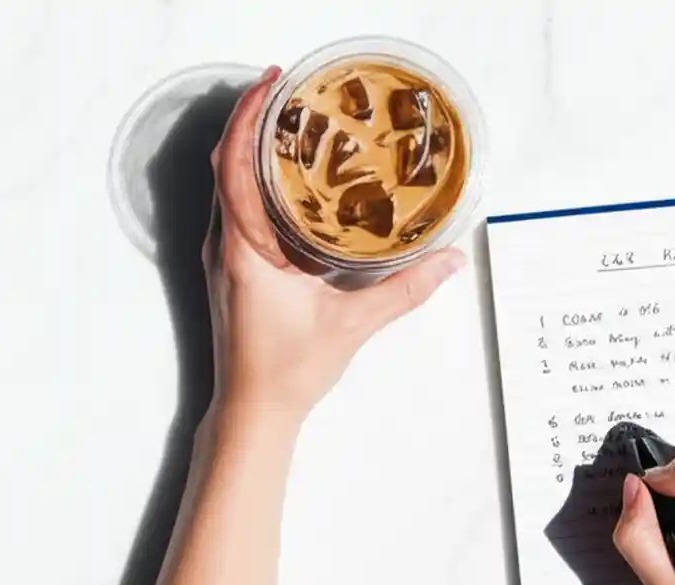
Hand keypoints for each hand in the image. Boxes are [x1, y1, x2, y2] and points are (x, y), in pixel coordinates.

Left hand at [204, 66, 465, 419]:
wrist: (251, 412)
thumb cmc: (286, 371)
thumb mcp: (352, 326)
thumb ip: (404, 291)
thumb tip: (449, 261)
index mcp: (243, 248)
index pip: (234, 164)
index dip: (249, 117)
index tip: (274, 83)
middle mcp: (225, 244)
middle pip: (228, 163)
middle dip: (255, 120)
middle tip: (294, 91)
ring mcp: (226, 255)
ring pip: (232, 185)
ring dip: (255, 149)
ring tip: (296, 123)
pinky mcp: (236, 268)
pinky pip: (241, 207)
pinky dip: (259, 180)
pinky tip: (293, 177)